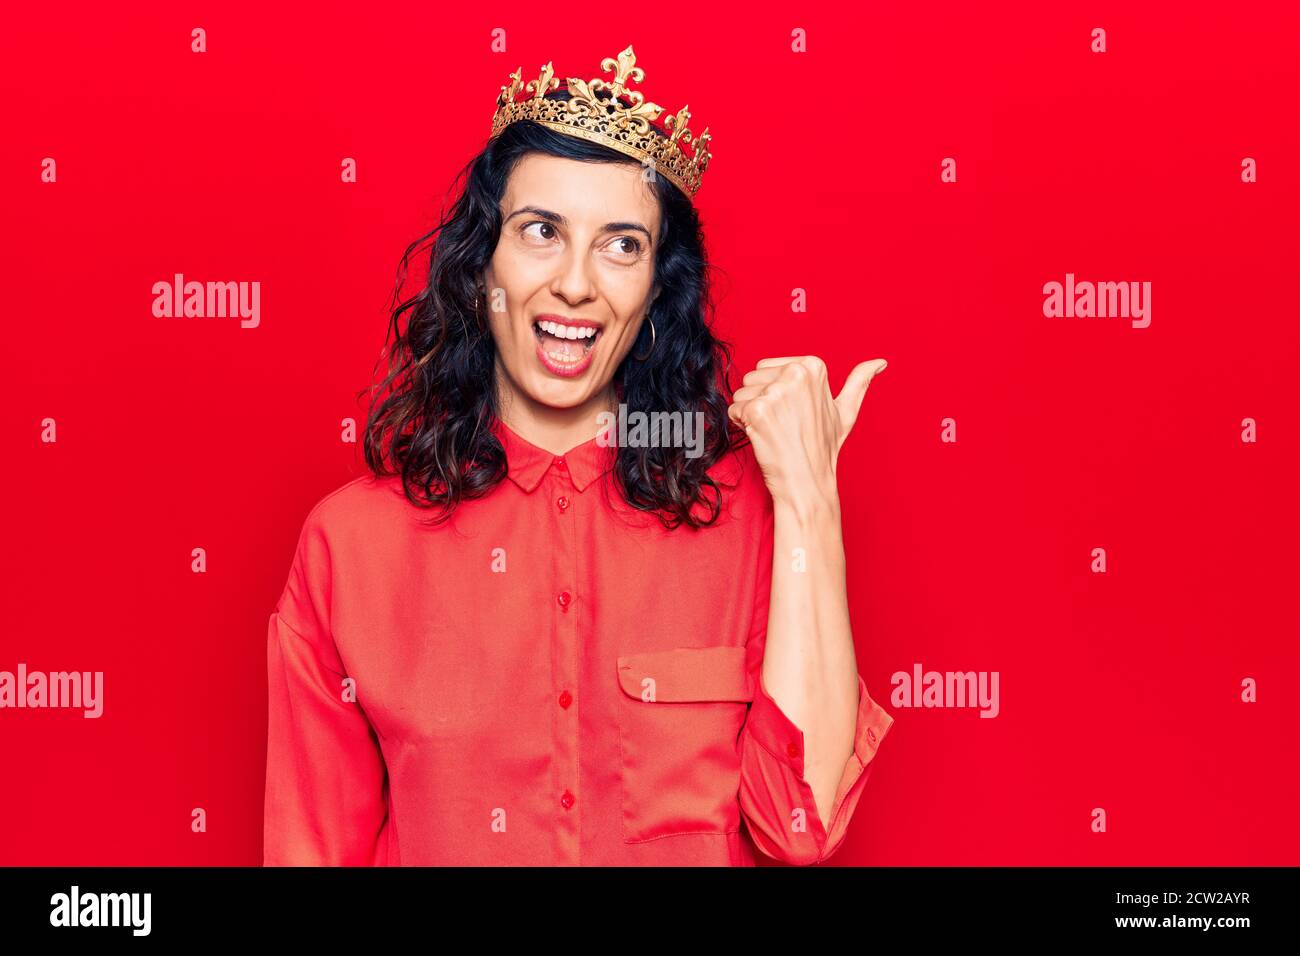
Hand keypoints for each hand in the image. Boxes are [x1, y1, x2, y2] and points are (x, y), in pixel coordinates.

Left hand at [727, 356, 886, 507]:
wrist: (808, 482)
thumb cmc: (823, 448)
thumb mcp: (846, 411)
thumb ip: (859, 382)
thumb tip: (881, 363)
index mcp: (813, 366)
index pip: (766, 367)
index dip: (772, 393)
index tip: (790, 413)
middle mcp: (795, 373)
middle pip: (750, 378)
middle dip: (758, 401)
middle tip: (781, 425)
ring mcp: (777, 392)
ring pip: (740, 393)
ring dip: (747, 414)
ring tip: (773, 431)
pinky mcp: (758, 410)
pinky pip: (733, 409)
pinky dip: (740, 425)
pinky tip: (762, 437)